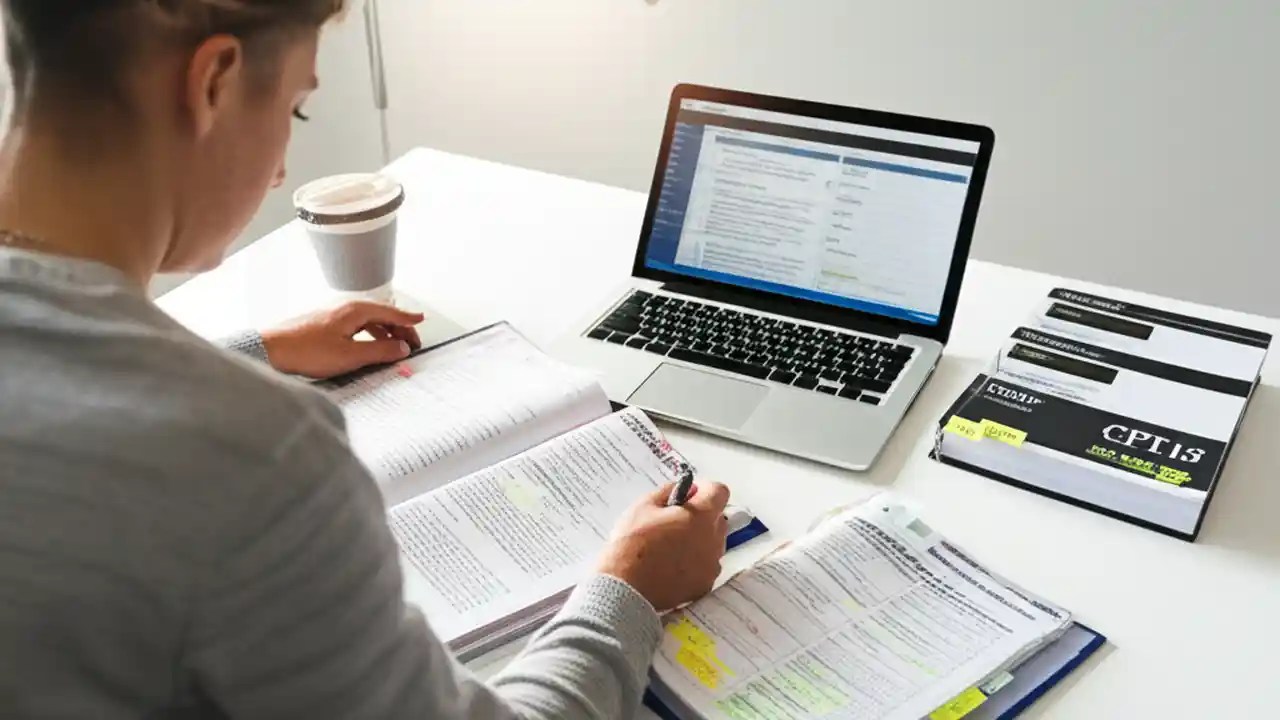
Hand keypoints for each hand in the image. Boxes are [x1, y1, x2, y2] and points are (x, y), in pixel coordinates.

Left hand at [260, 301, 424, 378]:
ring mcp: (334, 315)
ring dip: (384, 333)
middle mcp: (345, 308)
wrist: (271, 350)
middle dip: (399, 328)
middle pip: (381, 315)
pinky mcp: (325, 325)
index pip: (390, 312)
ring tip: (394, 348)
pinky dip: (370, 334)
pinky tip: (368, 347)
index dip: (408, 319)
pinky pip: (356, 326)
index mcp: (355, 310)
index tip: (422, 320)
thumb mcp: (351, 355)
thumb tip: (402, 349)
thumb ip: (380, 352)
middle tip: (411, 343)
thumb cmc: (306, 351)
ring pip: (368, 321)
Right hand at [597, 481, 729, 611]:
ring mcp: (711, 565)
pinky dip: (695, 562)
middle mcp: (714, 540)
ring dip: (699, 538)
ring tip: (671, 545)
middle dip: (701, 514)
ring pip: (713, 543)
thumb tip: (683, 489)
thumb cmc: (632, 543)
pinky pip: (706, 565)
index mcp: (701, 517)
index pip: (719, 491)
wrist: (626, 587)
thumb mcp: (644, 506)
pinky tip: (672, 564)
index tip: (689, 494)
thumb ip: (668, 491)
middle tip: (674, 520)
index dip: (704, 489)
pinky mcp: (705, 585)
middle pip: (717, 518)